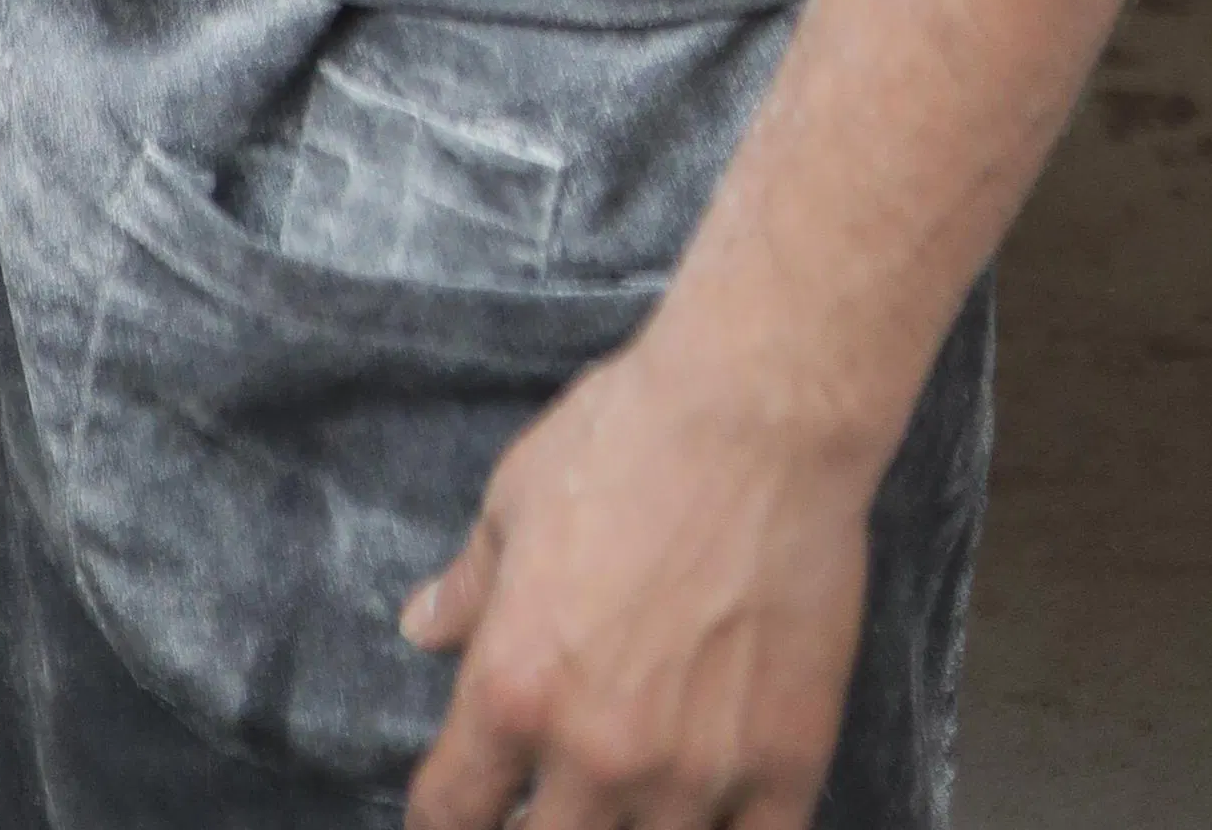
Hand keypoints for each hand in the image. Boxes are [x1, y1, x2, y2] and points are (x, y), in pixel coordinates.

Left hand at [399, 325, 877, 829]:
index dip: (442, 822)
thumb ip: (470, 587)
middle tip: (541, 807)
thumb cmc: (622, 442)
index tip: (453, 818)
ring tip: (625, 808)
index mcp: (514, 687)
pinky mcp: (787, 764)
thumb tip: (423, 629)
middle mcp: (598, 752)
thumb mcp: (513, 503)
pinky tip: (714, 818)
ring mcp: (696, 771)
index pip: (453, 809)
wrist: (753, 421)